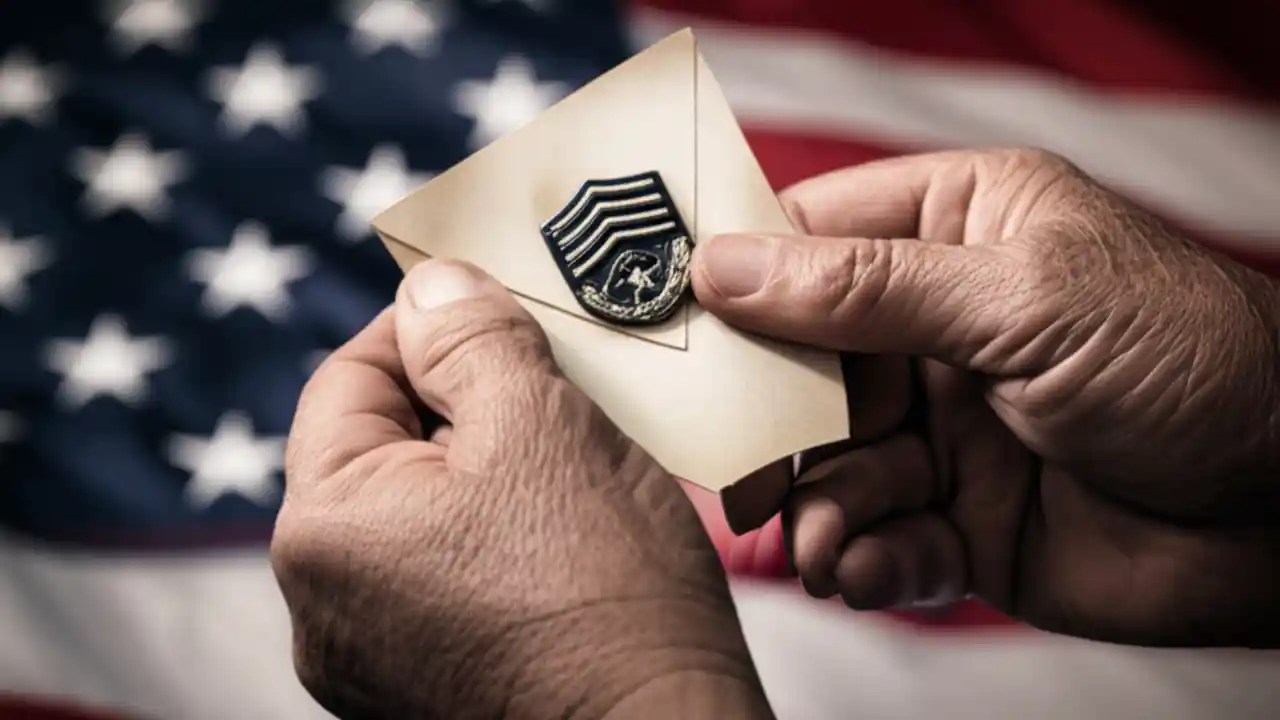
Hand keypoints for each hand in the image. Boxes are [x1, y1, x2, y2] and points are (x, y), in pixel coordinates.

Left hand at [271, 261, 771, 717]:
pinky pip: (446, 572)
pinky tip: (562, 525)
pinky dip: (492, 532)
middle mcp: (324, 604)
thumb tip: (431, 286)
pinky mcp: (425, 684)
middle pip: (384, 447)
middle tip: (548, 374)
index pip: (347, 378)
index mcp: (324, 530)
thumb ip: (472, 337)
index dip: (422, 324)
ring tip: (566, 449)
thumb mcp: (541, 425)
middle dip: (463, 397)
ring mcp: (373, 656)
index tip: (491, 302)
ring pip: (421, 510)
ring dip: (483, 464)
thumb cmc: (606, 588)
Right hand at [692, 149, 1279, 646]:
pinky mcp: (961, 516)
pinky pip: (877, 537)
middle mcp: (939, 326)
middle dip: (770, 424)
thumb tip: (728, 267)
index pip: (808, 236)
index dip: (737, 277)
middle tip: (739, 469)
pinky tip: (876, 570)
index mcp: (957, 230)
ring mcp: (946, 425)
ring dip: (819, 509)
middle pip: (799, 365)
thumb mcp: (1022, 298)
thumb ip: (864, 289)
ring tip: (828, 542)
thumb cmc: (1192, 360)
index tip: (677, 325)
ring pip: (828, 464)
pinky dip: (866, 560)